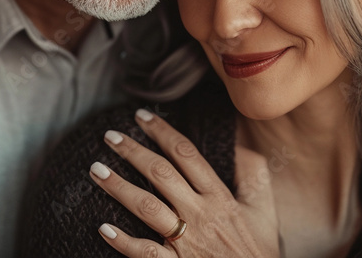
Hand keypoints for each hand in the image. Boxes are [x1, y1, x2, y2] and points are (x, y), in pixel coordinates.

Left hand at [89, 107, 279, 257]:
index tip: (142, 117)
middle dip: (133, 152)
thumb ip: (253, 174)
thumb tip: (240, 139)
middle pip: (161, 175)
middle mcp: (201, 215)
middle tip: (110, 136)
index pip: (187, 155)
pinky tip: (104, 229)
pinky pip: (146, 253)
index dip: (162, 132)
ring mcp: (187, 243)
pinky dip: (124, 242)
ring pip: (147, 208)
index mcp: (221, 198)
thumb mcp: (264, 211)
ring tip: (96, 170)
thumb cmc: (258, 253)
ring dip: (119, 187)